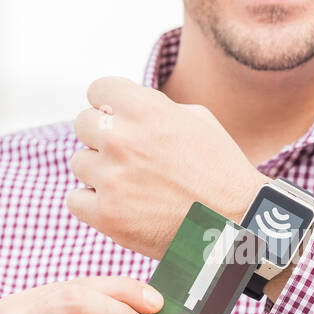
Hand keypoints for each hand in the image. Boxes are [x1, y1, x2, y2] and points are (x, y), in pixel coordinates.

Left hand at [66, 78, 262, 259]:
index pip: (97, 89)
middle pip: (82, 124)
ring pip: (79, 162)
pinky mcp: (107, 215)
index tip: (120, 121)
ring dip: (99, 172)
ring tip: (132, 185)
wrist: (237, 224)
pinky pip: (75, 199)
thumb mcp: (196, 119)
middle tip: (129, 157)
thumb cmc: (220, 170)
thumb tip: (119, 109)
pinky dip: (93, 204)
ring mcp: (112, 179)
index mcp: (144, 109)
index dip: (109, 106)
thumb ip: (153, 108)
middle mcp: (123, 140)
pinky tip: (121, 206)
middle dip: (102, 138)